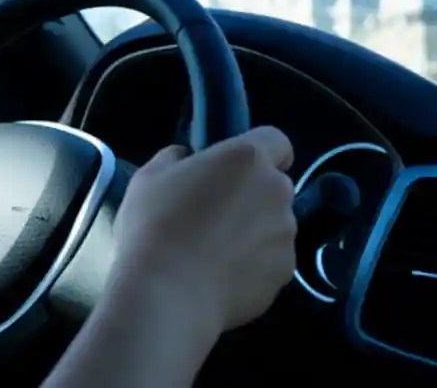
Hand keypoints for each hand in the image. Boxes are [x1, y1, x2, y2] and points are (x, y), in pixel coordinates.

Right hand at [109, 126, 296, 341]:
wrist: (167, 295)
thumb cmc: (156, 226)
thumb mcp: (150, 176)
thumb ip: (178, 158)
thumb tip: (189, 160)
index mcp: (248, 158)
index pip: (277, 141)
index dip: (260, 152)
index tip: (235, 170)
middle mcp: (277, 191)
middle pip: (274, 186)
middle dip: (254, 195)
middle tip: (216, 214)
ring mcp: (285, 235)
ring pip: (275, 225)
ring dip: (256, 231)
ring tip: (217, 252)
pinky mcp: (285, 272)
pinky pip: (273, 260)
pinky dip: (256, 265)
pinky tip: (224, 277)